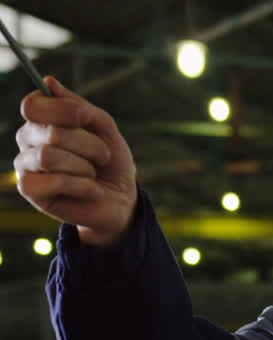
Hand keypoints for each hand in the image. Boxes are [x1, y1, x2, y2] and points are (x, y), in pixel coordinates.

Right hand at [15, 76, 136, 245]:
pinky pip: (53, 181)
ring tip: (94, 174)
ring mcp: (25, 165)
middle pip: (50, 131)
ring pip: (49, 155)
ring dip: (85, 166)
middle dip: (88, 144)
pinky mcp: (29, 190)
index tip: (86, 118)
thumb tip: (49, 81)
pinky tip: (90, 190)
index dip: (63, 110)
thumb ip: (80, 106)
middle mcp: (27, 139)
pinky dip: (82, 186)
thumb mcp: (105, 129)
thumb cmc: (110, 163)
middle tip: (102, 156)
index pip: (34, 105)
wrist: (121, 200)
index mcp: (42, 120)